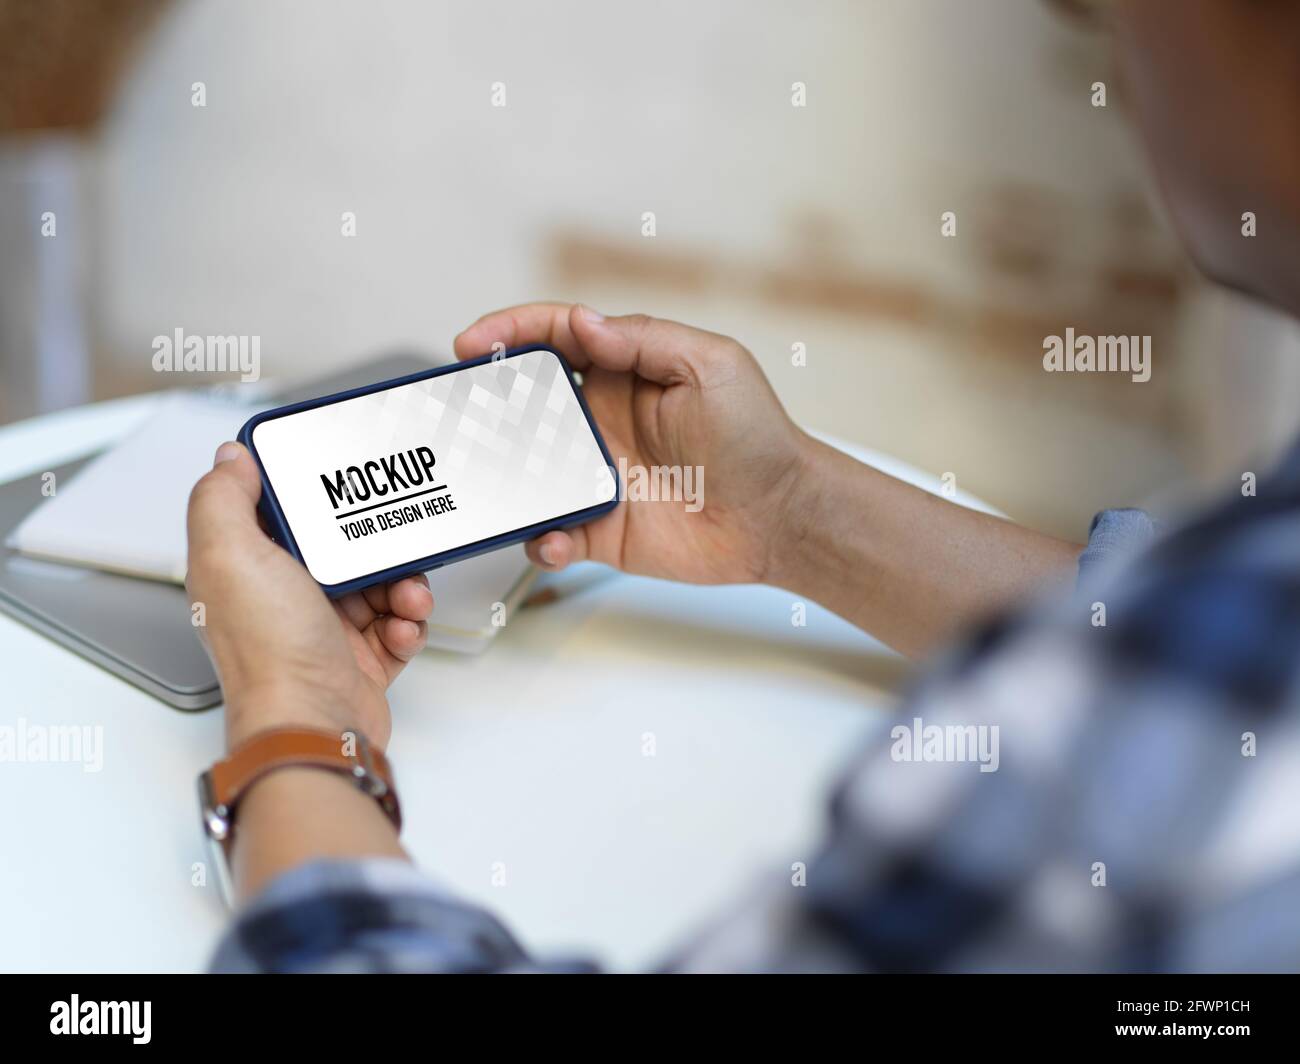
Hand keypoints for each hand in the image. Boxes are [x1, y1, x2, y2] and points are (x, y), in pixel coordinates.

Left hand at [186, 442, 433, 750]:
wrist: (314, 725)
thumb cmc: (270, 653)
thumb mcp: (229, 555)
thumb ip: (223, 498)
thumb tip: (231, 458)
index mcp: (245, 569)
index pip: (278, 514)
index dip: (309, 495)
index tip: (340, 480)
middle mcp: (282, 600)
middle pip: (341, 549)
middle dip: (374, 545)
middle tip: (387, 547)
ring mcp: (324, 631)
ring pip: (378, 586)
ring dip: (402, 586)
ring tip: (406, 597)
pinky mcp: (360, 661)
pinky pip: (398, 626)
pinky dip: (409, 624)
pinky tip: (402, 628)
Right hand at [454, 303, 808, 584]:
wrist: (782, 516)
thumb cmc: (759, 437)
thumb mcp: (712, 364)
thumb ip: (644, 339)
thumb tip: (582, 323)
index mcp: (624, 374)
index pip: (555, 341)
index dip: (510, 333)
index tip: (472, 342)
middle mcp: (601, 423)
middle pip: (524, 405)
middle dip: (485, 405)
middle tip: (461, 411)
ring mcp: (596, 476)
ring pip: (525, 472)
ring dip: (501, 476)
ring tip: (491, 482)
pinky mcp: (602, 530)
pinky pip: (552, 534)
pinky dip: (541, 539)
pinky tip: (554, 538)